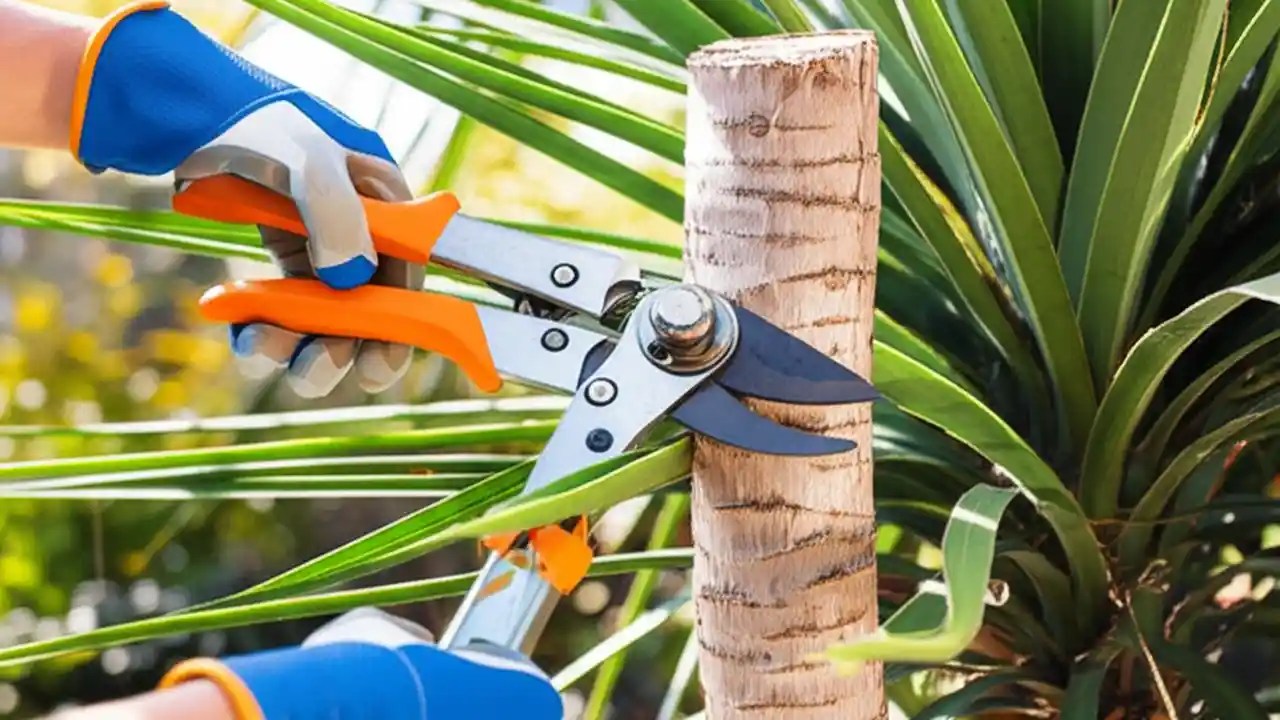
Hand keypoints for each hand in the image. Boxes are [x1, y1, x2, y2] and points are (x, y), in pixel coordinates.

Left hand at [70, 1, 420, 396]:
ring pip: (323, 324)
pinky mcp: (283, 266)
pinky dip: (261, 330)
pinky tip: (239, 329)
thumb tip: (349, 279)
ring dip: (295, 347)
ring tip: (259, 347)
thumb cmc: (262, 128)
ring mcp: (322, 254)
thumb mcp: (308, 162)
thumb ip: (338, 216)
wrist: (193, 117)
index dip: (400, 326)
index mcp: (386, 207)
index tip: (378, 364)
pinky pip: (283, 315)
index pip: (407, 278)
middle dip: (342, 348)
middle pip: (369, 314)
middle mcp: (361, 237)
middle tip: (313, 368)